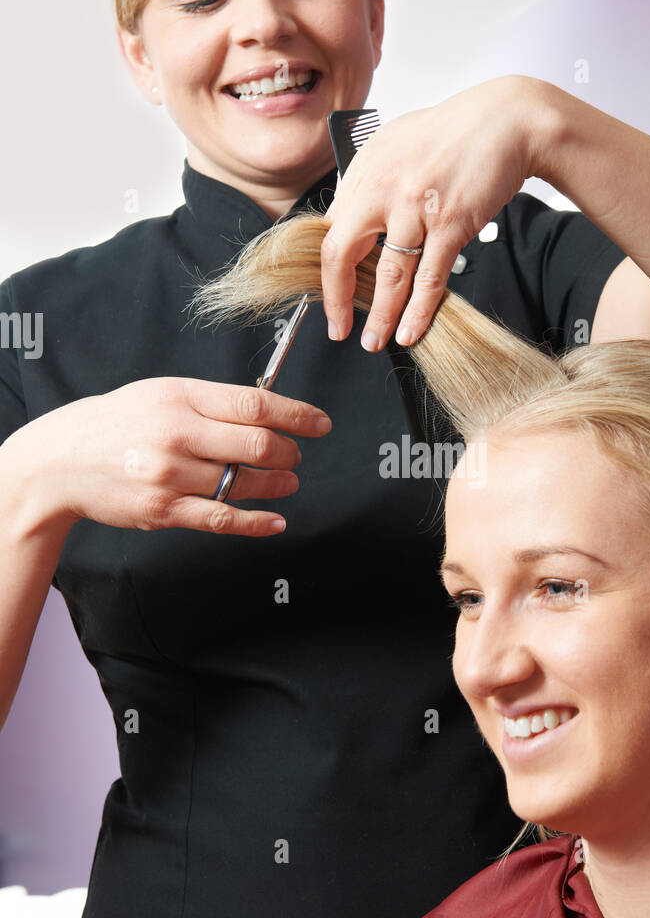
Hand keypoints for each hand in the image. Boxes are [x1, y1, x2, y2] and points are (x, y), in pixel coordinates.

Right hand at [13, 377, 331, 536]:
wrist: (62, 460)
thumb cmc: (120, 423)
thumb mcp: (162, 394)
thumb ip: (212, 403)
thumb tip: (270, 412)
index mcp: (180, 396)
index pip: (255, 403)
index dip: (297, 415)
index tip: (320, 424)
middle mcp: (177, 433)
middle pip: (257, 445)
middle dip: (289, 452)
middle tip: (296, 455)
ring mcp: (170, 475)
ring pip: (244, 483)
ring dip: (277, 484)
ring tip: (287, 482)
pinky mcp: (164, 510)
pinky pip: (222, 519)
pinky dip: (257, 523)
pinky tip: (276, 521)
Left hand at [321, 76, 544, 349]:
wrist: (507, 120)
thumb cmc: (456, 133)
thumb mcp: (396, 144)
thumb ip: (371, 182)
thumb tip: (352, 221)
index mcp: (364, 168)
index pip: (330, 229)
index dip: (327, 270)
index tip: (330, 294)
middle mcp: (382, 187)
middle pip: (342, 253)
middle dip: (337, 299)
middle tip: (338, 328)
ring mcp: (415, 208)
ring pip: (389, 276)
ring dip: (380, 316)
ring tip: (376, 340)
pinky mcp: (450, 224)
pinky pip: (429, 279)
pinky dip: (418, 312)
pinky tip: (409, 331)